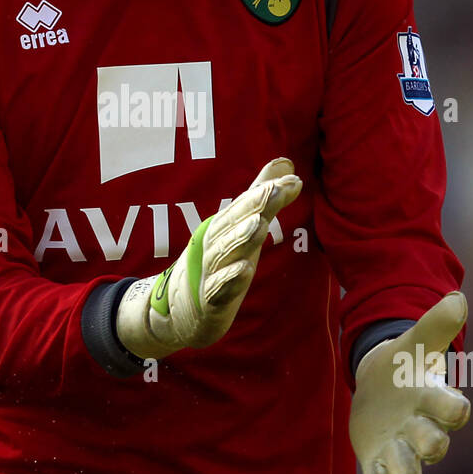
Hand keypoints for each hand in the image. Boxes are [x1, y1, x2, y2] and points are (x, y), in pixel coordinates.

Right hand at [115, 157, 301, 359]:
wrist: (180, 310)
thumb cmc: (218, 261)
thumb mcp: (241, 225)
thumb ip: (261, 194)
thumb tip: (286, 162)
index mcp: (224, 226)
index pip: (246, 205)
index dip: (267, 192)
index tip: (292, 180)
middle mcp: (215, 245)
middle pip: (234, 223)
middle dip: (254, 206)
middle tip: (274, 190)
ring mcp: (211, 273)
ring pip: (226, 252)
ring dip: (242, 237)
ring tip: (261, 223)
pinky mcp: (211, 301)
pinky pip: (218, 289)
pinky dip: (230, 279)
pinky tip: (245, 269)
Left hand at [350, 292, 469, 473]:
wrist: (381, 384)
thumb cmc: (406, 364)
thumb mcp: (415, 341)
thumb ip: (435, 323)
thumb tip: (456, 297)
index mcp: (432, 399)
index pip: (452, 408)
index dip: (454, 409)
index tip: (458, 408)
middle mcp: (421, 428)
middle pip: (434, 443)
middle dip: (431, 446)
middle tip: (428, 447)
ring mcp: (400, 447)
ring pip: (409, 471)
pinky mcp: (378, 460)